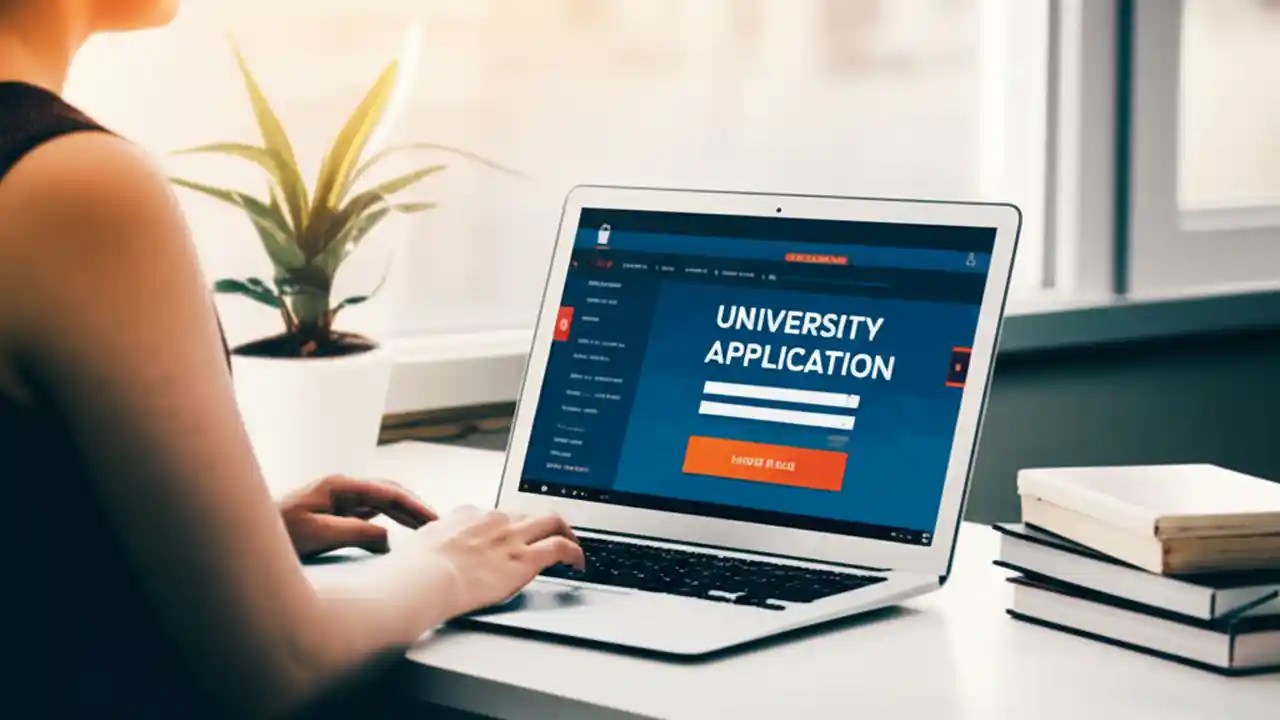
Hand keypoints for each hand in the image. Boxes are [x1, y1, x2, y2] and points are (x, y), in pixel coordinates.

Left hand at [279, 475, 437, 557]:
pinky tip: (399, 532)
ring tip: (426, 530)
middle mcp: (342, 488)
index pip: (388, 492)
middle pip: (389, 493)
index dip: (415, 506)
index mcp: (340, 486)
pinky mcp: (333, 513)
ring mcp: (338, 500)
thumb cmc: (275, 534)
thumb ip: (357, 534)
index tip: (435, 520)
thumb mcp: (319, 534)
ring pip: (381, 503)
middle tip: (439, 526)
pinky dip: (389, 522)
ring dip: (404, 515)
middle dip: (415, 508)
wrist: (245, 536)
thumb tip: (388, 539)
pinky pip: (370, 514)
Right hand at [408, 506, 584, 617]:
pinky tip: (578, 563)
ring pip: (551, 521)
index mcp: (467, 516)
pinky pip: (560, 548)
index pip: (493, 515)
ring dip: (565, 531)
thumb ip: (430, 545)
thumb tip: (423, 550)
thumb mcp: (418, 546)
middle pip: (526, 513)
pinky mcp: (524, 559)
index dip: (504, 527)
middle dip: (540, 523)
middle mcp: (493, 521)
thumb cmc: (414, 570)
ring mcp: (511, 538)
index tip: (507, 537)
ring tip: (572, 544)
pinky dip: (574, 553)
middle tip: (548, 535)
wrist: (424, 580)